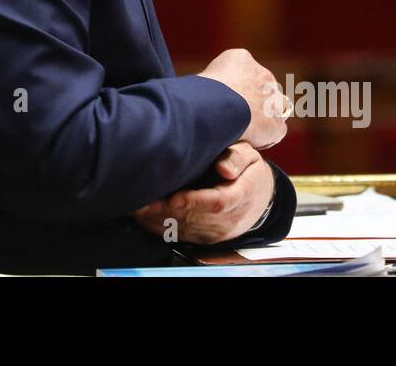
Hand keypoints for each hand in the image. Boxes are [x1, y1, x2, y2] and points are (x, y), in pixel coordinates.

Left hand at [131, 142, 275, 244]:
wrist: (260, 200)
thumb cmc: (250, 172)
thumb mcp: (251, 156)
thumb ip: (238, 158)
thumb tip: (225, 169)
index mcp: (242, 195)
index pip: (218, 202)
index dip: (194, 201)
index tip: (173, 198)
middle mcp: (229, 219)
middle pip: (195, 218)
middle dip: (165, 210)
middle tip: (140, 200)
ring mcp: (216, 232)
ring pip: (185, 229)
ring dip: (158, 220)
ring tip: (135, 207)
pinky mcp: (205, 238)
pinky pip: (181, 235)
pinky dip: (159, 227)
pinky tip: (143, 216)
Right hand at [197, 48, 287, 148]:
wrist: (214, 109)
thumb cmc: (198, 94)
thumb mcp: (202, 78)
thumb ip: (213, 83)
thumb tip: (207, 95)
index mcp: (241, 59)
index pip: (244, 73)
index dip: (235, 89)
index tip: (224, 101)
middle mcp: (262, 75)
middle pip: (263, 88)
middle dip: (253, 100)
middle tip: (234, 117)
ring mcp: (273, 100)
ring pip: (275, 108)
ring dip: (264, 116)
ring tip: (244, 130)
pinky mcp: (277, 125)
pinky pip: (275, 131)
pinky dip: (264, 138)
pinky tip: (247, 141)